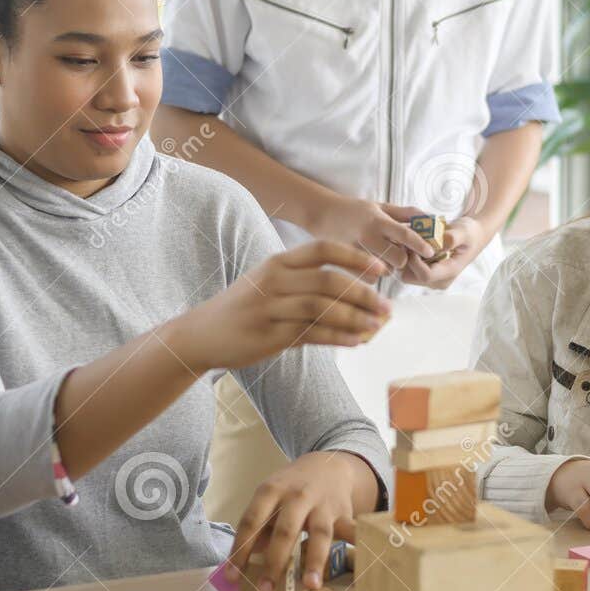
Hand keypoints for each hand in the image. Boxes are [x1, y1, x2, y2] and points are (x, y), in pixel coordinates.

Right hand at [165, 242, 390, 372]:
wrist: (202, 334)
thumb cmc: (243, 308)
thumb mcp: (269, 283)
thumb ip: (305, 282)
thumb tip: (353, 289)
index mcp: (277, 262)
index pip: (322, 250)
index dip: (355, 257)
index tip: (380, 270)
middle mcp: (274, 281)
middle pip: (328, 281)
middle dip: (363, 293)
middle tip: (387, 306)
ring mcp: (270, 308)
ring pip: (323, 309)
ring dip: (356, 317)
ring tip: (378, 326)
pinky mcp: (269, 336)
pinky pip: (312, 334)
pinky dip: (339, 337)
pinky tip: (358, 341)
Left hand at [226, 451, 373, 590]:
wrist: (328, 464)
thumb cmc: (291, 488)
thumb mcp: (269, 498)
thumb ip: (258, 527)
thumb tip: (244, 559)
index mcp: (271, 491)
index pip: (251, 521)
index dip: (240, 549)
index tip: (232, 576)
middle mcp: (297, 496)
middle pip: (285, 530)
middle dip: (275, 562)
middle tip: (264, 590)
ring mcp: (323, 505)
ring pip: (319, 534)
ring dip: (315, 560)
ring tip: (310, 585)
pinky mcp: (344, 513)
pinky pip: (352, 530)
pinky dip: (359, 544)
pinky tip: (364, 560)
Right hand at [308, 196, 436, 271]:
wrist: (322, 214)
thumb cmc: (355, 210)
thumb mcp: (381, 206)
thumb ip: (406, 213)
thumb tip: (432, 218)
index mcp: (378, 220)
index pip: (404, 234)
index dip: (419, 244)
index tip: (430, 251)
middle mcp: (367, 235)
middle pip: (397, 259)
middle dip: (403, 260)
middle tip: (400, 255)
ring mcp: (355, 250)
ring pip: (384, 271)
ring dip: (388, 268)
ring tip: (381, 257)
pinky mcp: (345, 263)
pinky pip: (369, 278)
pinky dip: (373, 274)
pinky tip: (369, 264)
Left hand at [398, 215, 488, 289]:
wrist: (473, 238)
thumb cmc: (469, 234)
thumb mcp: (463, 231)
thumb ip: (451, 238)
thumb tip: (438, 243)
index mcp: (450, 272)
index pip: (424, 275)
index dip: (414, 260)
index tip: (414, 243)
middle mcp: (440, 281)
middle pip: (411, 277)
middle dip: (407, 259)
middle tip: (410, 241)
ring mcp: (433, 280)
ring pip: (407, 274)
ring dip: (406, 258)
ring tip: (414, 242)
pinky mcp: (427, 276)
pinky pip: (409, 270)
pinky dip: (409, 258)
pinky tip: (415, 246)